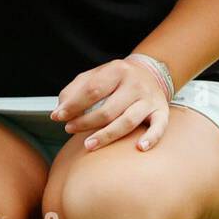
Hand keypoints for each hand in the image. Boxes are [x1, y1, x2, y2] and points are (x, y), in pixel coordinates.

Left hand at [49, 58, 170, 152]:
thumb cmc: (116, 79)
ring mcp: (149, 99)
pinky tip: (140, 148)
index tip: (57, 117)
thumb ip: (74, 91)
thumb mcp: (94, 76)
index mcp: (117, 70)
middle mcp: (135, 84)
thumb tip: (58, 111)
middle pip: (108, 109)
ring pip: (128, 121)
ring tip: (88, 144)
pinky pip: (159, 127)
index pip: (92, 90)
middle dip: (86, 122)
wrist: (150, 72)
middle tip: (69, 129)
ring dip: (107, 135)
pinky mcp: (161, 112)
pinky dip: (151, 138)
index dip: (73, 106)